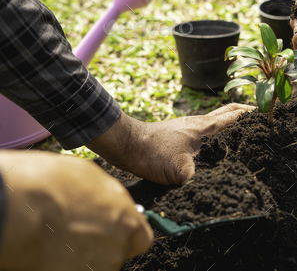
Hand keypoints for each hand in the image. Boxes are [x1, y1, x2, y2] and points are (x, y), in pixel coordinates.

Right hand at [0, 150, 152, 270]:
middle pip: (115, 252)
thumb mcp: (91, 176)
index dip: (127, 233)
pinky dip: (63, 263)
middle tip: (76, 229)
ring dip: (80, 255)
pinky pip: (73, 270)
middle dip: (101, 243)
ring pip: (93, 264)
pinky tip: (48, 249)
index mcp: (126, 222)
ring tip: (56, 237)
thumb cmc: (50, 185)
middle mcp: (115, 250)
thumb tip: (115, 201)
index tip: (113, 227)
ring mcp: (94, 269)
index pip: (141, 238)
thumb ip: (111, 195)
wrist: (14, 210)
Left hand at [87, 103, 254, 185]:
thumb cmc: (153, 154)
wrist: (127, 145)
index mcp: (205, 127)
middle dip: (245, 111)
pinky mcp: (180, 132)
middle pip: (229, 111)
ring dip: (231, 119)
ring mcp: (189, 126)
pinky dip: (217, 128)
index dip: (253, 115)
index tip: (269, 115)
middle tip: (260, 116)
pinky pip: (206, 127)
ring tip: (244, 127)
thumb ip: (199, 179)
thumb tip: (218, 193)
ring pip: (217, 118)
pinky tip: (216, 142)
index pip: (236, 117)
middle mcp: (200, 123)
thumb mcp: (180, 171)